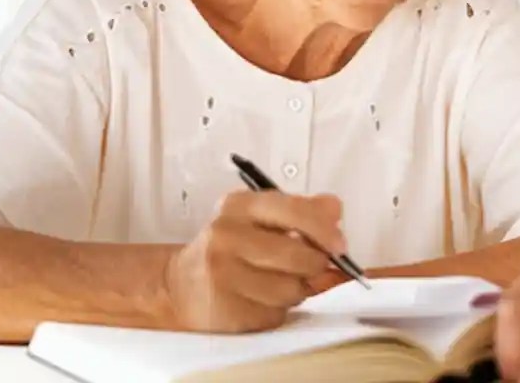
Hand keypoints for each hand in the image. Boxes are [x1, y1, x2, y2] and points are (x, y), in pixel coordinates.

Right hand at [163, 191, 345, 331]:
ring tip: (280, 282)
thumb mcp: (259, 218)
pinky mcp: (226, 310)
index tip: (340, 245)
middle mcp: (227, 237)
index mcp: (239, 206)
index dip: (324, 229)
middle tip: (315, 267)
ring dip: (298, 290)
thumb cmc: (230, 248)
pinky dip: (279, 309)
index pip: (294, 211)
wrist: (180, 285)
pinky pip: (276, 313)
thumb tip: (335, 210)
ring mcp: (223, 276)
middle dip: (316, 265)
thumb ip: (301, 210)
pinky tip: (262, 299)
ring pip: (291, 289)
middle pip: (298, 256)